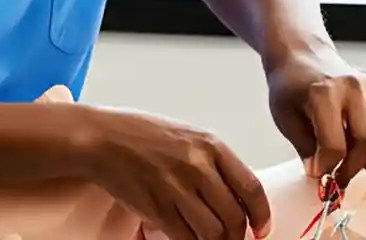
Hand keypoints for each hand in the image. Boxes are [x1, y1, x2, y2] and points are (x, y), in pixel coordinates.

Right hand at [79, 106, 271, 239]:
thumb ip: (213, 163)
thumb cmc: (143, 135)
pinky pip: (185, 237)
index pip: (251, 188)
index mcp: (211, 146)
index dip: (261, 215)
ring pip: (212, 232)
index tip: (262, 229)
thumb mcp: (187, 137)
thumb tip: (237, 198)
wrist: (102, 138)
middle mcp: (197, 166)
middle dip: (238, 237)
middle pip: (234, 217)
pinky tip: (189, 238)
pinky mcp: (156, 207)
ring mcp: (176, 188)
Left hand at [265, 45, 365, 187]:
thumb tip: (321, 174)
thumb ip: (305, 148)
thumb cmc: (292, 87)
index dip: (328, 167)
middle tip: (342, 176)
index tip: (320, 174)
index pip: (335, 144)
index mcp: (323, 94)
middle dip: (354, 166)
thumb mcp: (285, 118)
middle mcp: (353, 86)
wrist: (301, 58)